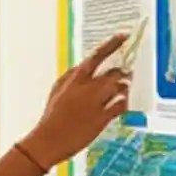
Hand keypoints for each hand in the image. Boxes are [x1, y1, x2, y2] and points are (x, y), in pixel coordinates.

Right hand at [23, 33, 130, 166]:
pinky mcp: (101, 119)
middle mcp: (87, 88)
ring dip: (125, 87)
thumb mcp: (57, 90)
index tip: (123, 36)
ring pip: (119, 87)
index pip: (96, 56)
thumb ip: (70, 76)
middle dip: (122, 73)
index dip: (112, 44)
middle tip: (127, 74)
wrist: (48, 139)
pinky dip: (124, 102)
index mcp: (75, 79)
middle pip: (113, 73)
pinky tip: (122, 104)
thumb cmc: (51, 116)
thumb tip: (82, 66)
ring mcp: (95, 103)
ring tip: (124, 89)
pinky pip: (120, 105)